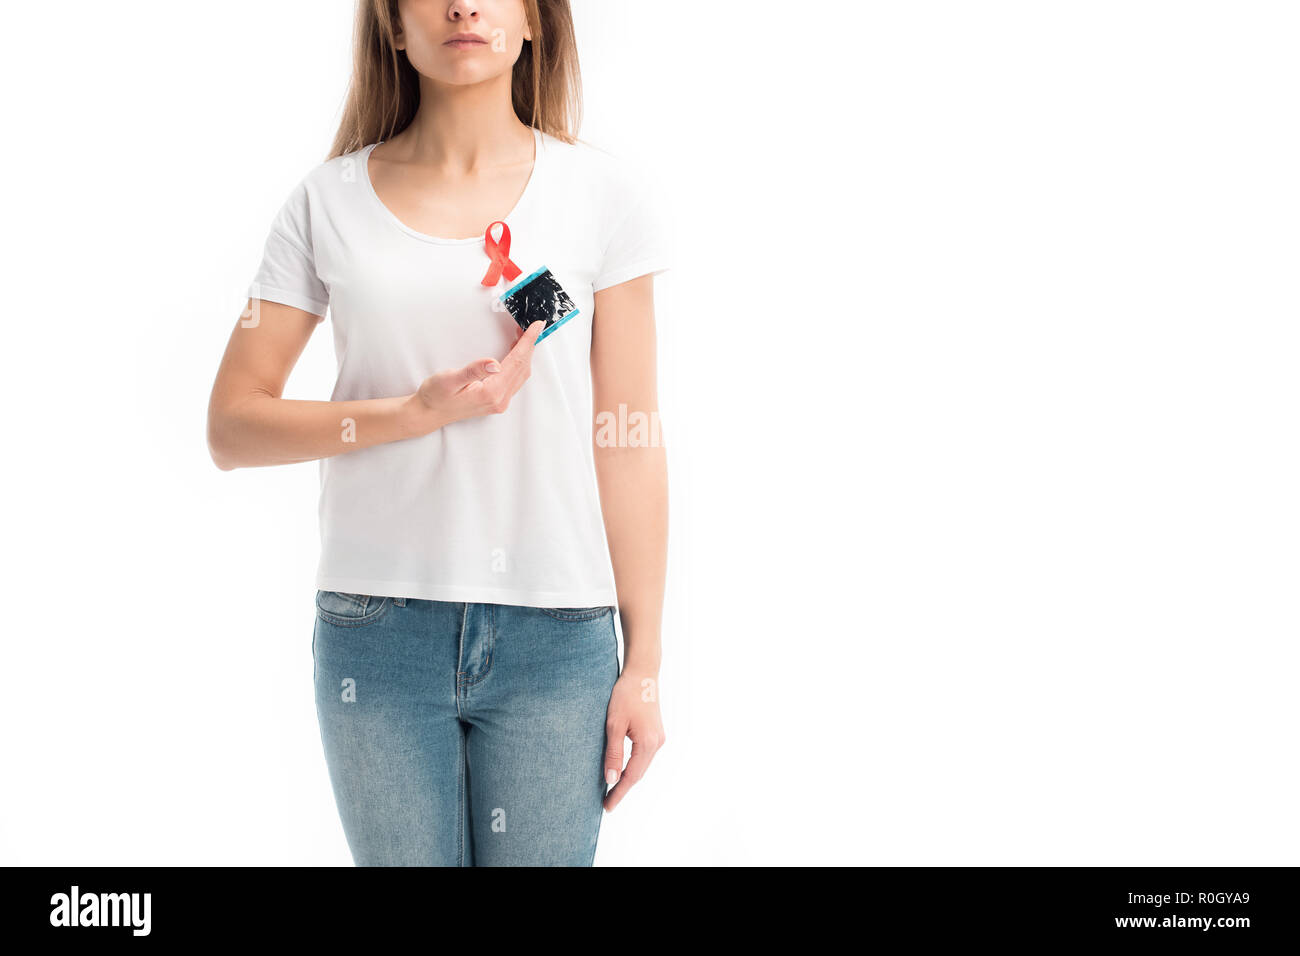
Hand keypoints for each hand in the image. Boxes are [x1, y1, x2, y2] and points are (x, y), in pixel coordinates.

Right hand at [408, 321, 544, 431]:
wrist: (428, 413)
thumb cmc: (436, 396)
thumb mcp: (449, 379)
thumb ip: (473, 371)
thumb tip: (494, 363)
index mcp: (492, 393)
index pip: (516, 362)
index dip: (527, 342)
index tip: (537, 326)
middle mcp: (500, 399)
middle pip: (522, 368)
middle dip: (529, 345)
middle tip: (531, 325)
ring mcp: (499, 401)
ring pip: (520, 374)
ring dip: (524, 354)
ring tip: (523, 335)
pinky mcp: (496, 400)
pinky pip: (514, 379)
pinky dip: (518, 363)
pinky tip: (514, 353)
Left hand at [603, 670, 664, 811]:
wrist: (642, 674)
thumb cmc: (626, 695)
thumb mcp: (614, 724)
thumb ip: (613, 753)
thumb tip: (611, 779)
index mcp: (647, 743)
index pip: (631, 776)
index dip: (619, 792)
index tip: (607, 807)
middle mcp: (657, 743)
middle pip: (638, 773)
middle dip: (623, 788)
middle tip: (607, 803)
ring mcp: (658, 738)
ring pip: (642, 765)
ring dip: (628, 778)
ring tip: (612, 790)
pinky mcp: (656, 733)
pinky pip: (644, 756)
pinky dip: (634, 766)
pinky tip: (623, 770)